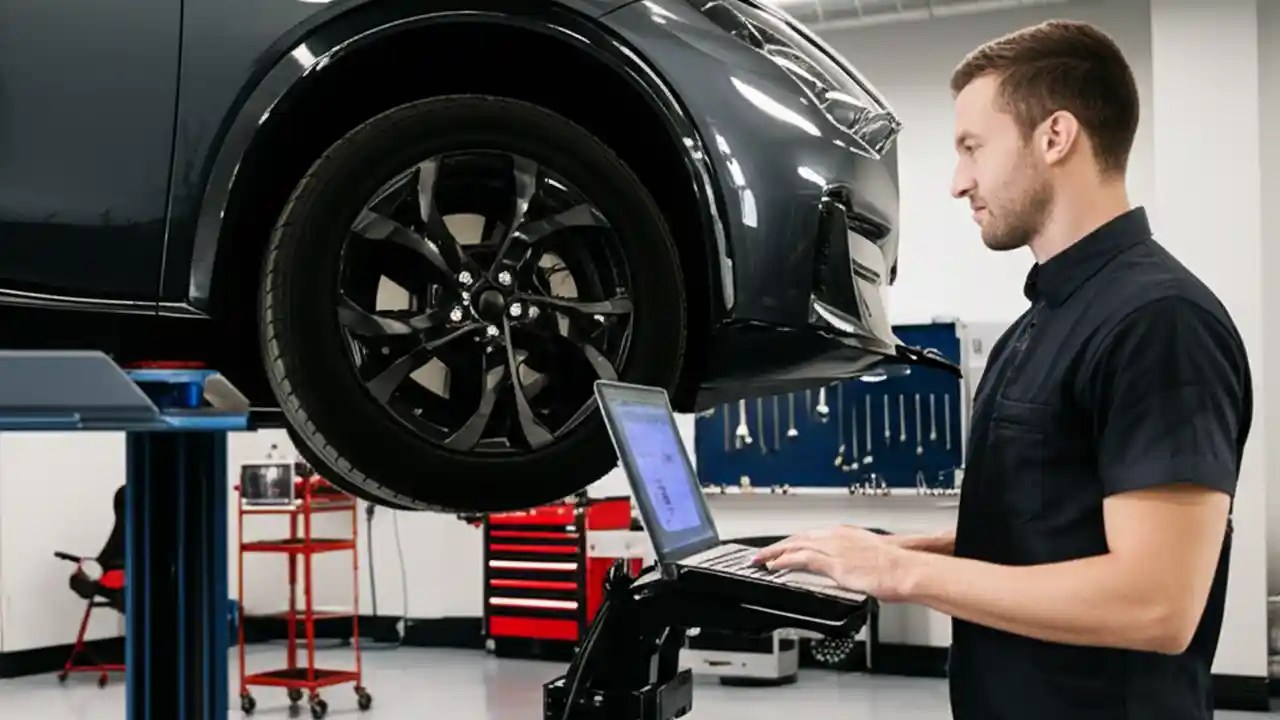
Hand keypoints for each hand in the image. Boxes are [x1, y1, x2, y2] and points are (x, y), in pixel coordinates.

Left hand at [751, 525, 909, 600]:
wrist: (905, 570)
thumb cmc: (896, 568)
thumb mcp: (871, 559)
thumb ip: (856, 563)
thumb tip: (852, 571)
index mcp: (846, 534)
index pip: (812, 536)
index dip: (794, 542)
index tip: (783, 547)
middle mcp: (837, 536)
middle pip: (799, 538)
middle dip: (779, 545)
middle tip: (762, 553)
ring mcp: (834, 548)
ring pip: (796, 546)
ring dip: (775, 552)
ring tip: (761, 560)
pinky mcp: (833, 562)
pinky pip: (801, 559)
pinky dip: (785, 561)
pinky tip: (776, 566)